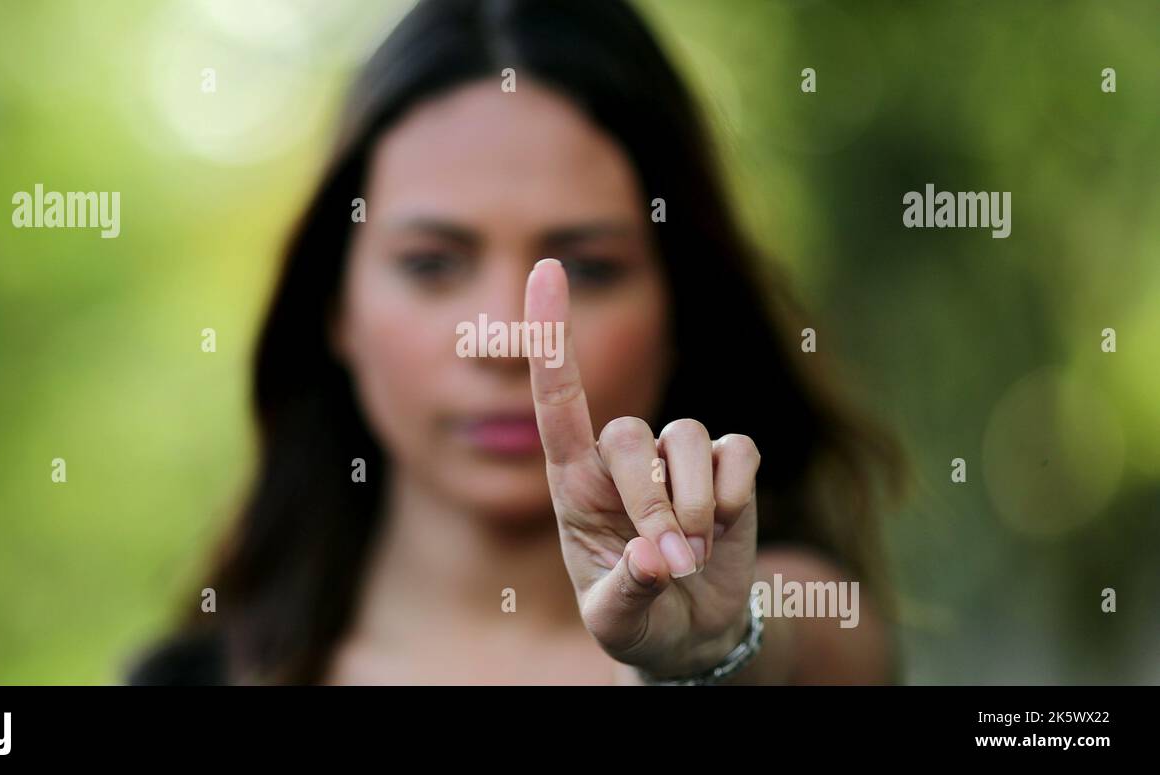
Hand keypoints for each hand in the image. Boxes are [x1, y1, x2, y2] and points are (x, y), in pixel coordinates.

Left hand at [525, 258, 760, 678]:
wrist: (693, 635)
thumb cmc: (638, 620)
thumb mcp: (616, 622)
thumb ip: (626, 593)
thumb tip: (657, 559)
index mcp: (575, 486)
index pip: (558, 403)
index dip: (553, 336)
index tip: (544, 267)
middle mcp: (622, 460)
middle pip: (629, 434)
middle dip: (652, 500)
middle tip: (670, 558)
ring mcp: (678, 457)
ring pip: (688, 436)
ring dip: (694, 502)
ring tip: (693, 552)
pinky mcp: (728, 464)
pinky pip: (737, 448)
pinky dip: (735, 490)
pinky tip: (725, 522)